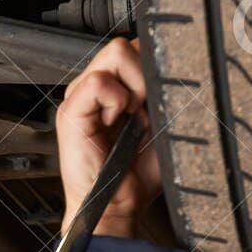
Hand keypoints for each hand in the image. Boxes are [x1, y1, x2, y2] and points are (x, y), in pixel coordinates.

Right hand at [56, 37, 161, 238]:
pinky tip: (116, 123)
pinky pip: (99, 81)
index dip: (153, 66)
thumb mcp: (162, 127)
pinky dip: (116, 101)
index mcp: (113, 91)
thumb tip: (181, 68)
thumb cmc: (134, 178)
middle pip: (126, 44)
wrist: (116, 207)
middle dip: (146, 74)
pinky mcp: (71, 111)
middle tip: (146, 112)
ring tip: (132, 118)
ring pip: (115, 52)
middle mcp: (94, 90)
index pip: (136, 48)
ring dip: (134, 86)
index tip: (160, 102)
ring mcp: (80, 97)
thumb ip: (165, 95)